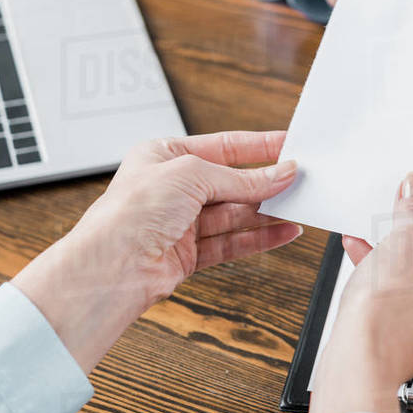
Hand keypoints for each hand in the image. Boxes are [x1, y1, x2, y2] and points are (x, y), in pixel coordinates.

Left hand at [13, 131, 300, 372]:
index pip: (222, 146)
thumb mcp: (191, 176)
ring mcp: (181, 223)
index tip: (289, 145)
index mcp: (164, 156)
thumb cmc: (130, 214)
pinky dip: (261, 237)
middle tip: (301, 180)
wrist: (111, 268)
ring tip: (299, 208)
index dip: (258, 146)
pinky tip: (284, 232)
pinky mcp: (188, 254)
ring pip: (236, 214)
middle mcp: (172, 188)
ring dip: (268, 212)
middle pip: (232, 182)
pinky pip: (233, 242)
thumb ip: (242, 177)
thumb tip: (280, 173)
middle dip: (266, 183)